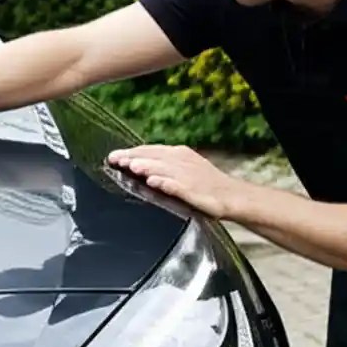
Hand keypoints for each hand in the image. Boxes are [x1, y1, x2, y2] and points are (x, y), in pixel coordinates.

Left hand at [106, 144, 245, 218]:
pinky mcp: (194, 191)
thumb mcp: (184, 168)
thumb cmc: (205, 183)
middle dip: (133, 158)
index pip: (150, 150)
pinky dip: (166, 183)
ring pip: (163, 169)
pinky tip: (154, 182)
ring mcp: (188, 176)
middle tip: (114, 159)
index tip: (113, 156)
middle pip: (153, 157)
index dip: (131, 152)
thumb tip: (137, 163)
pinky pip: (178, 186)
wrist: (233, 196)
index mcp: (178, 154)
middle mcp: (182, 162)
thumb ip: (163, 165)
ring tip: (131, 167)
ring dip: (147, 167)